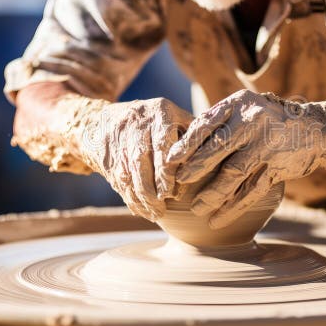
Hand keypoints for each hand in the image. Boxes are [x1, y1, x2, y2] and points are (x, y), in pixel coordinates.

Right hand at [80, 98, 192, 220]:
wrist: (106, 120)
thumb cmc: (157, 122)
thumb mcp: (177, 117)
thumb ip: (196, 134)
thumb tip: (218, 157)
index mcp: (160, 112)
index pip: (162, 143)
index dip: (166, 170)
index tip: (172, 192)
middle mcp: (137, 123)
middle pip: (141, 159)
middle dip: (152, 186)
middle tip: (163, 207)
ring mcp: (119, 140)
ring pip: (128, 172)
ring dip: (141, 197)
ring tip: (155, 214)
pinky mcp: (107, 156)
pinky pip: (118, 180)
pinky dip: (130, 198)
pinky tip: (142, 210)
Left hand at [165, 90, 325, 227]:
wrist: (315, 128)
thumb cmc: (267, 119)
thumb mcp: (245, 107)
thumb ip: (219, 121)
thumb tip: (180, 145)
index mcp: (239, 104)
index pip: (207, 124)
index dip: (187, 143)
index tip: (171, 159)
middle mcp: (253, 122)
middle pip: (218, 149)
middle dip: (196, 169)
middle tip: (178, 184)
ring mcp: (267, 146)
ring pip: (234, 174)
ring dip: (212, 194)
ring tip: (197, 209)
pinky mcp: (277, 168)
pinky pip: (251, 191)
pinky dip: (233, 208)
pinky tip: (217, 220)